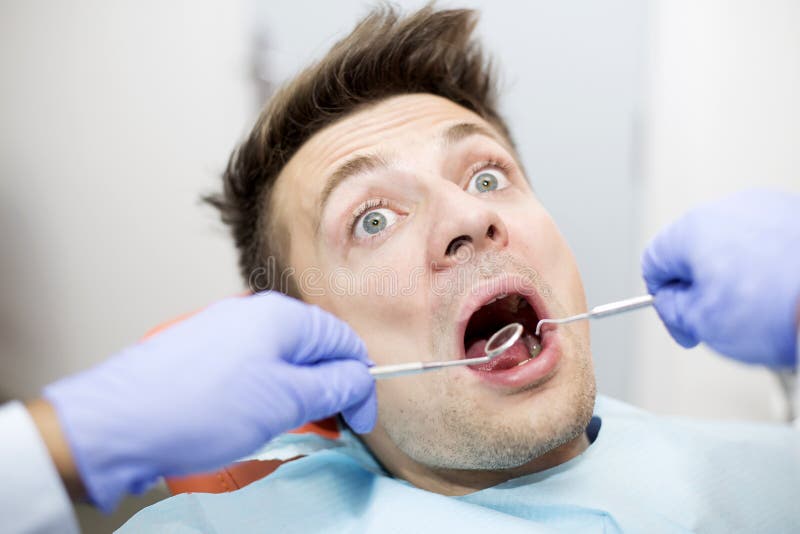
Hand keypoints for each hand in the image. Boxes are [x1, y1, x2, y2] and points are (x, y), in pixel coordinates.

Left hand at [42, 292, 375, 511]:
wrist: (119, 423)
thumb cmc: (198, 408)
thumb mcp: (287, 401)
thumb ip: (335, 386)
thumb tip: (359, 380)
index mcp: (281, 316)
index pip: (344, 343)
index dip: (360, 384)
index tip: (360, 419)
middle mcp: (253, 313)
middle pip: (313, 350)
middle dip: (328, 389)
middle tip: (329, 427)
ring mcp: (225, 331)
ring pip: (282, 362)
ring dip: (297, 395)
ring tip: (289, 427)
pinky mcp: (203, 354)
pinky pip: (251, 369)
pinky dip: (266, 394)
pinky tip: (254, 419)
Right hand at [641, 189, 799, 367]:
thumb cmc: (777, 309)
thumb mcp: (702, 323)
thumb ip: (673, 309)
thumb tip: (673, 301)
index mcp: (693, 227)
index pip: (654, 261)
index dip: (663, 298)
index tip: (681, 320)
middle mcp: (728, 208)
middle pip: (695, 250)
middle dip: (703, 285)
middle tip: (720, 318)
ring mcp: (767, 207)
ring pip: (733, 246)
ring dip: (736, 274)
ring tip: (759, 307)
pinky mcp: (797, 215)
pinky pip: (768, 242)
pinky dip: (769, 266)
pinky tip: (781, 292)